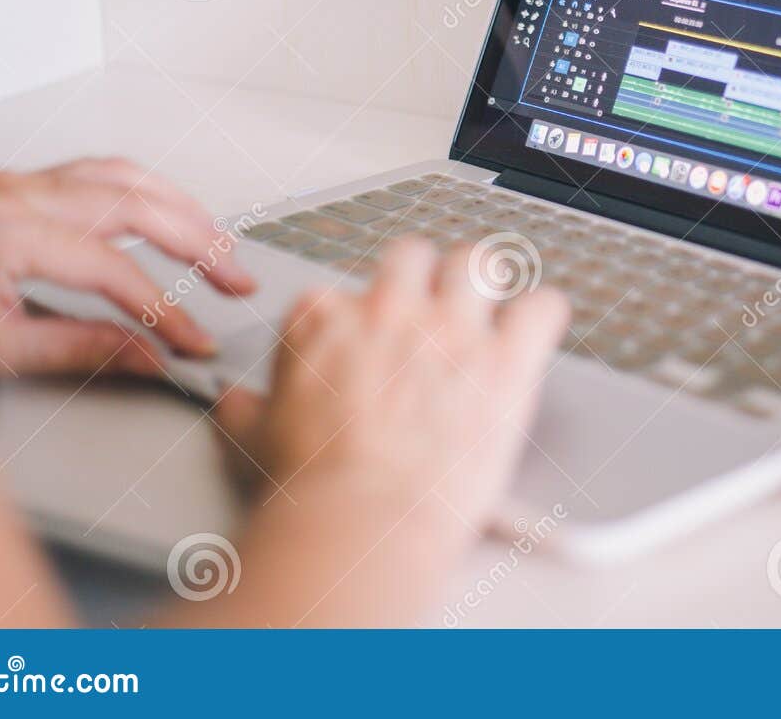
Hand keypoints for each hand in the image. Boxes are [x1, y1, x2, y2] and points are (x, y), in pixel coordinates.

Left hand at [0, 158, 254, 376]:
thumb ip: (81, 350)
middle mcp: (18, 193)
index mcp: (6, 232)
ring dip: (184, 210)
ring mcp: (22, 181)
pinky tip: (176, 213)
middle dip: (197, 246)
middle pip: (135, 209)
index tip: (193, 341)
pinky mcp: (27, 182)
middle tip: (236, 282)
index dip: (163, 309)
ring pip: (128, 178)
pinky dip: (150, 191)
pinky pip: (104, 171)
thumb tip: (151, 356)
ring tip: (222, 246)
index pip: (112, 271)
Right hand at [222, 238, 567, 538]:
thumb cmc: (310, 491)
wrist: (362, 525)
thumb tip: (236, 401)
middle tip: (434, 308)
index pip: (340, 290)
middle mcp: (390, 310)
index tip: (367, 344)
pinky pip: (543, 308)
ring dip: (485, 282)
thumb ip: (247, 408)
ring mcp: (452, 329)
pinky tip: (537, 328)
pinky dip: (544, 316)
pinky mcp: (506, 360)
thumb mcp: (252, 442)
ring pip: (480, 263)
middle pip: (415, 256)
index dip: (358, 318)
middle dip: (425, 276)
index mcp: (324, 319)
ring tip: (490, 304)